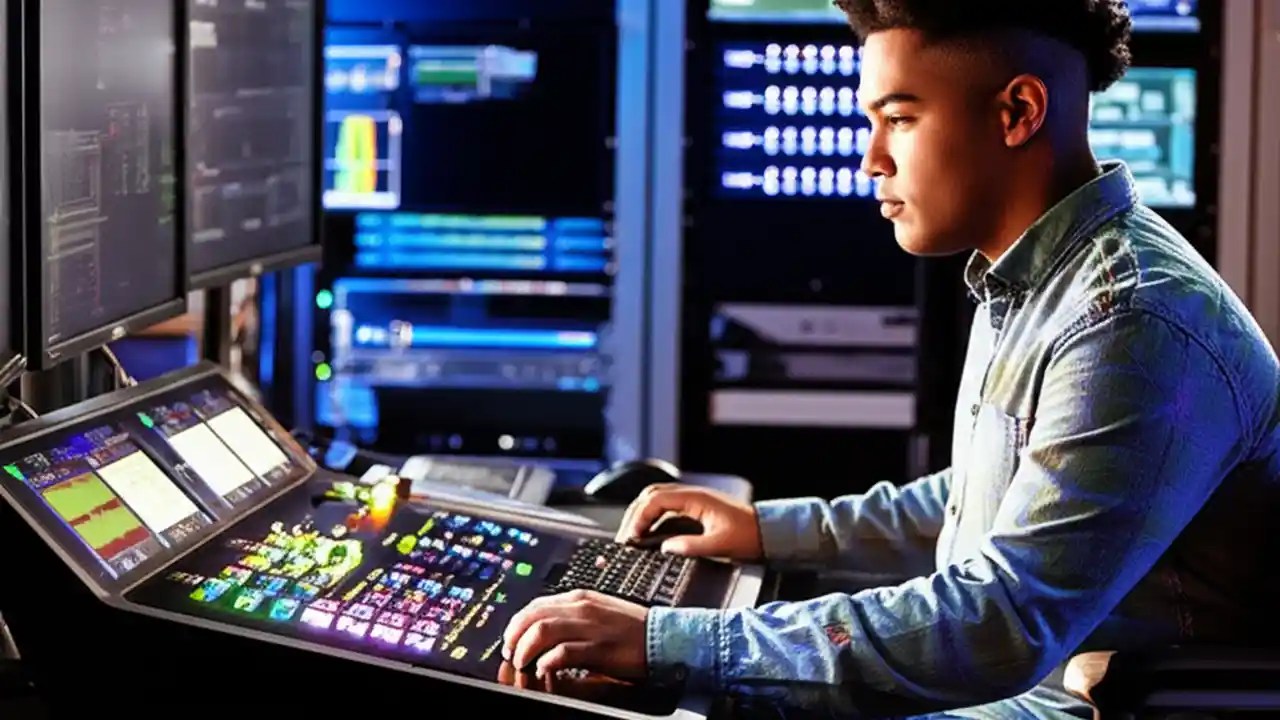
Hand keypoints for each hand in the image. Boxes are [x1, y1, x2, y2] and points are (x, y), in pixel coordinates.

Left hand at [501, 590, 647, 678]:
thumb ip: (573, 615)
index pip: (536, 604)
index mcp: (581, 598)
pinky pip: (562, 652)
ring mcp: (589, 626)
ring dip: (525, 648)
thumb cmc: (633, 629)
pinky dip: (547, 662)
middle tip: (510, 653)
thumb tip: (544, 628)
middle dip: (514, 636)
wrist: (664, 638)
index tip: (510, 639)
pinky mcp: (598, 648)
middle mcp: (582, 607)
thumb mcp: (599, 612)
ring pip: (541, 630)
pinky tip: (544, 670)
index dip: (516, 623)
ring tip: (522, 662)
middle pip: (532, 616)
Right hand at [615, 484, 763, 559]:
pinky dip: (653, 518)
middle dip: (634, 514)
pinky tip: (649, 534)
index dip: (639, 517)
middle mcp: (691, 495)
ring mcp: (692, 501)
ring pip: (656, 499)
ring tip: (632, 535)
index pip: (655, 500)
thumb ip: (691, 546)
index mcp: (695, 498)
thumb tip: (665, 548)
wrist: (768, 532)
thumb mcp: (720, 545)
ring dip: (642, 514)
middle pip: (651, 495)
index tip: (632, 536)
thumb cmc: (749, 535)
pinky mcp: (695, 509)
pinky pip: (666, 508)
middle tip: (625, 537)